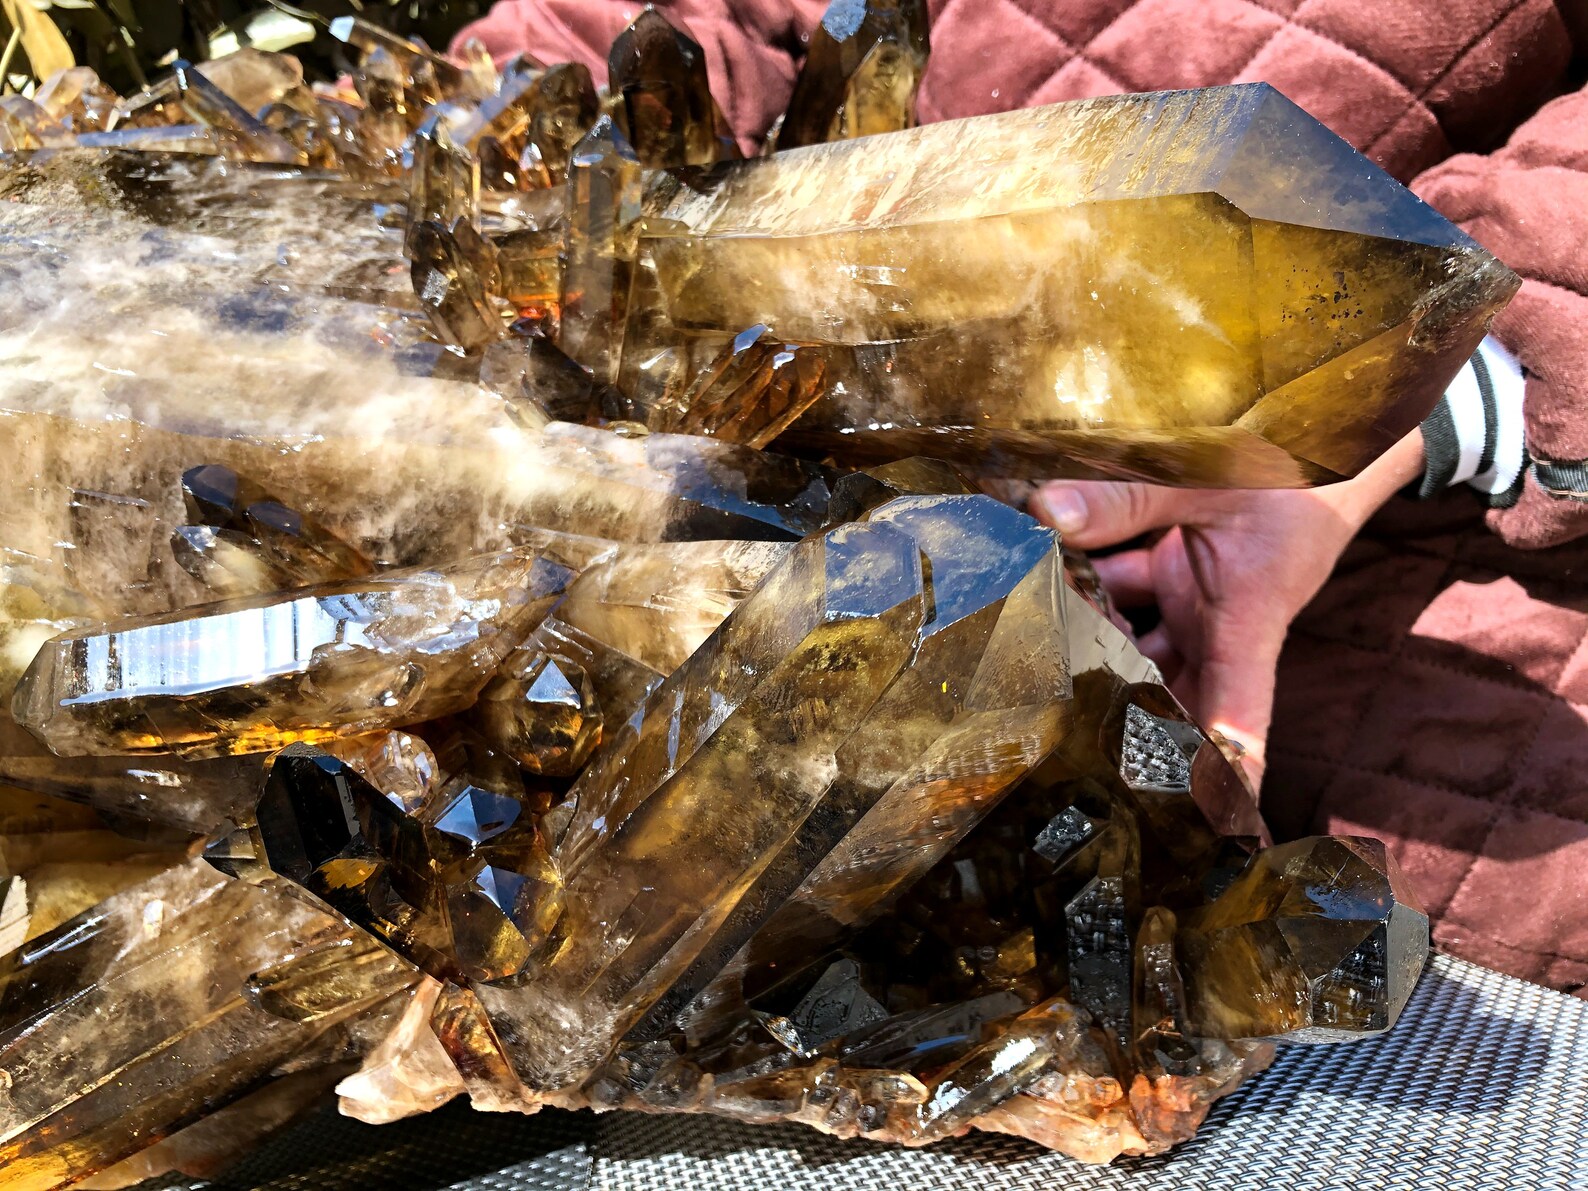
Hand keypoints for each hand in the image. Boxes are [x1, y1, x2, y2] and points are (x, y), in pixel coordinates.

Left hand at [1031, 432, 1425, 784]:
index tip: (1196, 831)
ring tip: (1019, 643)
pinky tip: (1035, 574)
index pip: (1235, 719)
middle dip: (1106, 704)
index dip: (1213, 776)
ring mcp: (1190, 602)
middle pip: (1158, 690)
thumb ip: (1128, 498)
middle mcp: (1216, 627)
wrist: (1331, 436)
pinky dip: (1084, 587)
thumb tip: (1045, 513)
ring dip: (1083, 638)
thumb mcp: (1212, 477)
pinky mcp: (1171, 572)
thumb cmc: (1295, 469)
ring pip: (1127, 641)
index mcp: (1245, 624)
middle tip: (1040, 727)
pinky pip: (1119, 593)